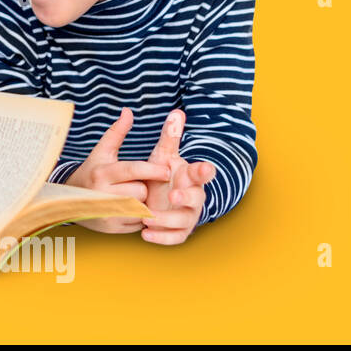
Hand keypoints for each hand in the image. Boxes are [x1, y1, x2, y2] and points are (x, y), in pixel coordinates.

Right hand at [65, 108, 170, 232]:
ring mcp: (106, 212)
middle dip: (144, 187)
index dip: (152, 170)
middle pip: (141, 191)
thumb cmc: (91, 172)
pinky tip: (128, 209)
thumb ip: (117, 132)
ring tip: (132, 196)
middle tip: (136, 184)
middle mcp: (102, 193)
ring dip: (143, 202)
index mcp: (102, 173)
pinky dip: (138, 216)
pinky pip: (138, 222)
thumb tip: (128, 111)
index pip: (132, 170)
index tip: (167, 170)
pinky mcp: (111, 227)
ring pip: (141, 208)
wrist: (68, 201)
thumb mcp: (101, 152)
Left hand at [141, 110, 214, 244]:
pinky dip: (161, 238)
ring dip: (168, 220)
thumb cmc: (162, 175)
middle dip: (186, 196)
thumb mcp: (163, 156)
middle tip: (172, 194)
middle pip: (197, 198)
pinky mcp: (177, 230)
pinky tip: (145, 234)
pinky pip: (174, 237)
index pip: (202, 173)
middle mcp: (193, 197)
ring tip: (148, 218)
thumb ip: (169, 138)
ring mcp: (186, 215)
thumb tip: (177, 112)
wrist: (156, 198)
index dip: (204, 171)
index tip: (204, 168)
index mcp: (190, 177)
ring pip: (184, 220)